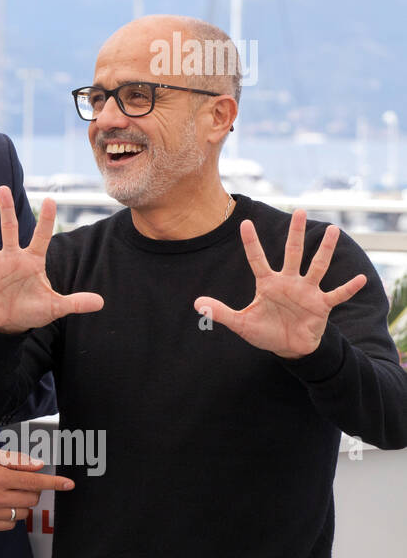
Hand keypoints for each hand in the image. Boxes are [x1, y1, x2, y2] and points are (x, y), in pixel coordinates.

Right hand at [0, 185, 103, 333]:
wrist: (11, 323)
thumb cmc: (33, 309)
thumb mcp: (56, 307)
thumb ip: (76, 302)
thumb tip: (101, 302)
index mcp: (32, 261)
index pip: (41, 236)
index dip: (46, 220)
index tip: (51, 199)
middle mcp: (11, 258)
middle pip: (8, 229)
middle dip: (6, 210)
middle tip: (2, 189)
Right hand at [0, 448, 73, 531]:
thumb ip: (16, 461)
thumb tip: (39, 467)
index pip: (33, 482)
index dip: (54, 483)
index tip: (68, 484)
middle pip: (32, 499)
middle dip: (31, 491)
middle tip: (17, 483)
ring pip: (23, 513)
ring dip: (20, 503)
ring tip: (4, 494)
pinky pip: (11, 523)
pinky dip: (10, 515)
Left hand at [194, 210, 366, 359]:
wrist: (289, 347)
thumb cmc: (265, 332)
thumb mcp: (241, 323)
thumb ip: (220, 312)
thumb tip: (196, 303)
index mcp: (268, 284)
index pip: (257, 259)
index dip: (251, 243)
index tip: (246, 223)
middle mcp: (289, 282)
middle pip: (292, 253)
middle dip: (295, 233)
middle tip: (299, 210)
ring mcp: (307, 291)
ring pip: (317, 266)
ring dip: (325, 250)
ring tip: (333, 230)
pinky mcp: (321, 305)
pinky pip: (336, 295)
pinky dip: (348, 288)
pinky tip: (361, 278)